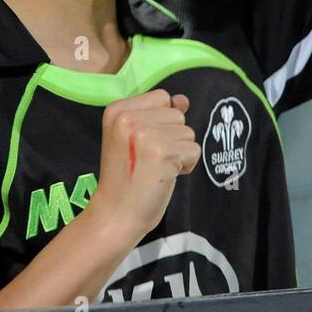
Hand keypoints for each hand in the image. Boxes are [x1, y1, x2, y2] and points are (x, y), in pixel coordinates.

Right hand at [88, 89, 198, 241]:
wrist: (117, 214)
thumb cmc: (128, 177)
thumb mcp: (135, 137)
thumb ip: (159, 114)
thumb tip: (183, 99)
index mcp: (117, 110)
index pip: (162, 98)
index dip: (162, 123)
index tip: (144, 144)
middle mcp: (128, 117)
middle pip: (177, 115)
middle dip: (172, 138)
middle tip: (150, 160)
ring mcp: (144, 134)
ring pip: (188, 132)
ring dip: (179, 153)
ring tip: (156, 168)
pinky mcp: (162, 152)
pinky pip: (194, 150)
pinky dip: (186, 166)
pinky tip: (165, 176)